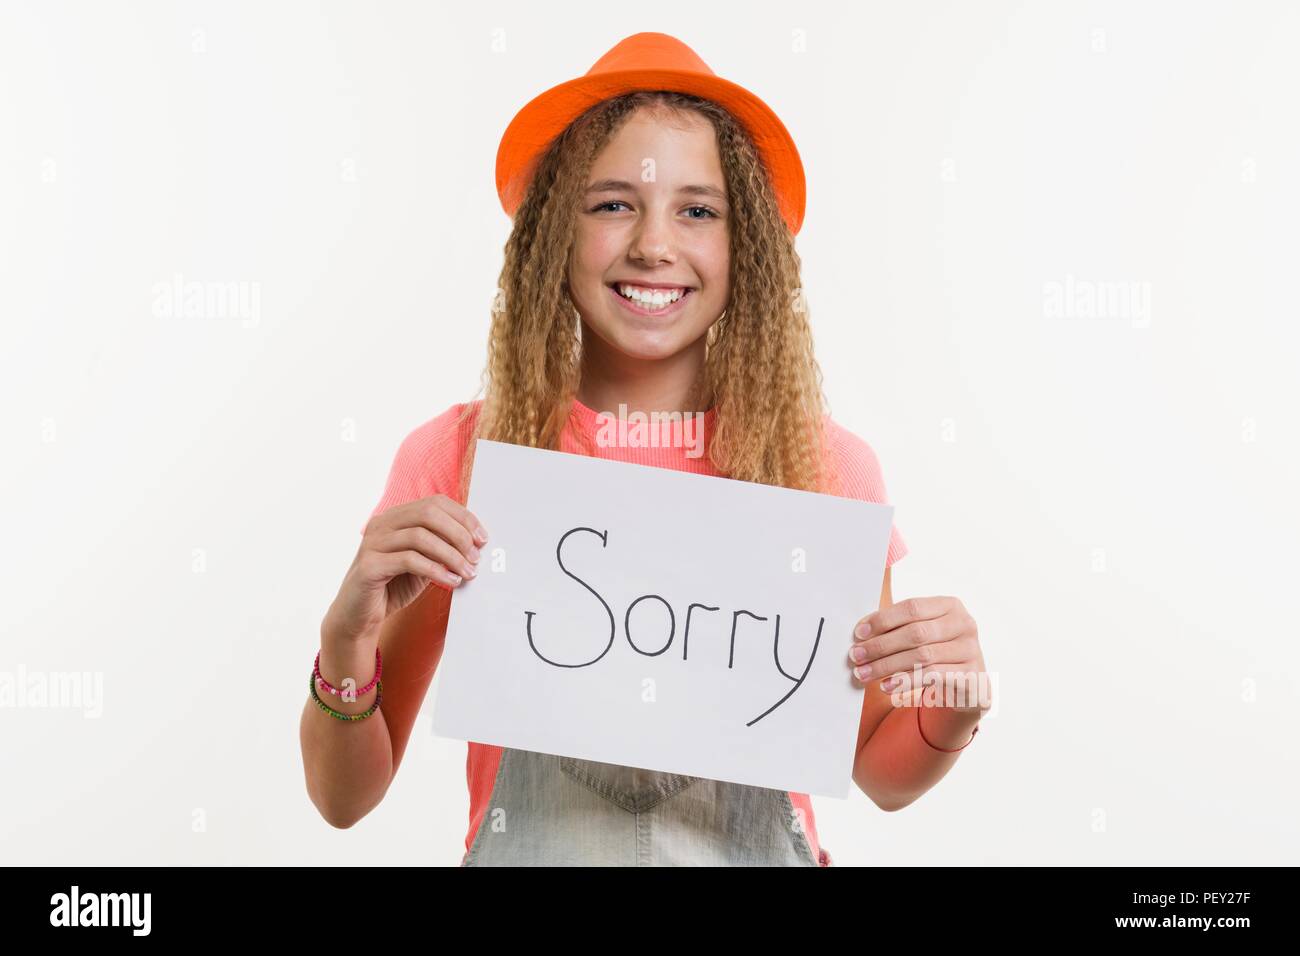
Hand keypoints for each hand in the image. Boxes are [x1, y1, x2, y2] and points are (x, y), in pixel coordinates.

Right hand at [325, 494, 488, 643]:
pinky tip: (450, 580)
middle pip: (428, 513)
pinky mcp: (369, 565)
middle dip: (458, 534)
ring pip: (420, 536)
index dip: (463, 517)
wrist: (359, 616)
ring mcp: (372, 543)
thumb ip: (441, 547)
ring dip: (451, 555)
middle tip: (476, 556)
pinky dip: (436, 570)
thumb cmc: (393, 587)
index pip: (435, 503)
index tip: (482, 538)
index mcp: (395, 517)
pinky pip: (409, 560)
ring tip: (467, 572)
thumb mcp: (423, 562)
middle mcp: (382, 523)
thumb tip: (475, 543)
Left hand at [847, 595, 989, 713]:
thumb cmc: (938, 652)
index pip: (912, 607)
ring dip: (887, 665)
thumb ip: (898, 627)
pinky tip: (887, 685)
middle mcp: (964, 624)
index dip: (883, 620)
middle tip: (856, 656)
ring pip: (922, 656)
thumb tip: (861, 632)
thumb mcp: (923, 633)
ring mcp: (970, 650)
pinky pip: (932, 676)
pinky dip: (906, 681)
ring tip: (864, 673)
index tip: (859, 633)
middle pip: (915, 633)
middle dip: (881, 645)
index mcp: (950, 605)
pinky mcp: (970, 675)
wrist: (969, 684)